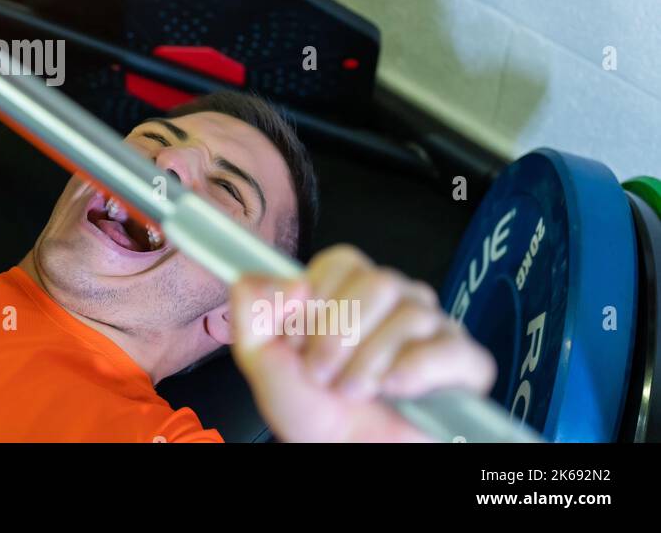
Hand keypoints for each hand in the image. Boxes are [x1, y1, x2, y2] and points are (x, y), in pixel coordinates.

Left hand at [230, 245, 495, 441]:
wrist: (342, 455)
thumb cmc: (309, 407)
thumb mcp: (259, 355)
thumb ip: (252, 304)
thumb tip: (293, 281)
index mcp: (350, 289)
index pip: (342, 262)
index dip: (316, 303)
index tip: (298, 342)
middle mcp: (395, 299)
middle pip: (378, 282)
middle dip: (338, 336)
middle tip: (323, 374)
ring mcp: (433, 328)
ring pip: (411, 315)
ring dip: (368, 363)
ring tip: (353, 391)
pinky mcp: (464, 363)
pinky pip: (450, 349)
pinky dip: (414, 371)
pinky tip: (394, 389)